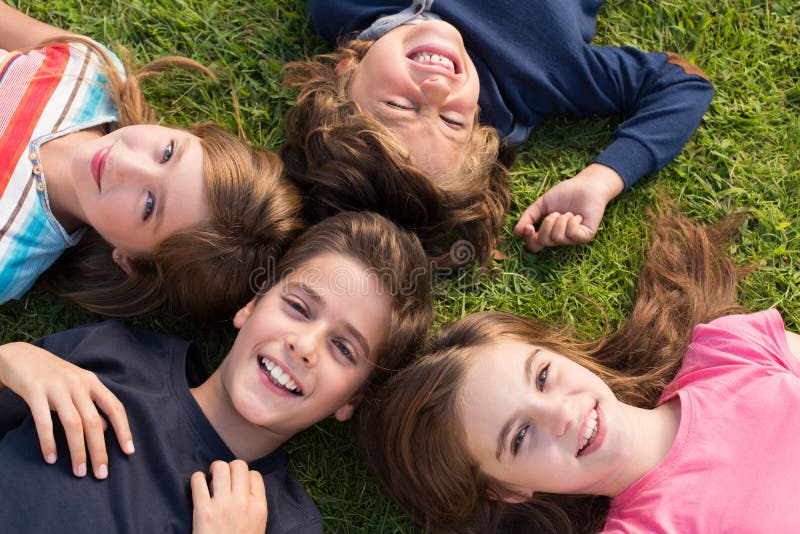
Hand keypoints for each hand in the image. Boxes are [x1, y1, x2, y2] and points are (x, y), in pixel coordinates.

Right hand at [0, 342, 133, 478]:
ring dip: (78, 450)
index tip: (129, 451)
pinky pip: (44, 421)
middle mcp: (77, 383)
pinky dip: (49, 441)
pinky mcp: (35, 391)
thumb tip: (106, 428)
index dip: (123, 429)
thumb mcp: (76, 386)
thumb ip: (91, 405)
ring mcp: (57, 387)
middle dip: (100, 450)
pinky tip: (51, 458)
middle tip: (101, 474)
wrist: (20, 356)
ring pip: (73, 423)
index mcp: (91, 381)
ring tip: (80, 471)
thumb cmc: (52, 375)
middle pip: (94, 421)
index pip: (114, 407)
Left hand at [191, 460, 267, 533]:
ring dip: (214, 470)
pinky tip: (198, 484)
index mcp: (259, 507)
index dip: (245, 476)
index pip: (254, 475)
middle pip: (239, 466)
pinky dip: (196, 479)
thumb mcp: (258, 526)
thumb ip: (254, 506)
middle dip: (230, 468)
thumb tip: (242, 487)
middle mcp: (243, 502)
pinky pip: (198, 481)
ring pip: (220, 467)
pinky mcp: (203, 510)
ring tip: (210, 479)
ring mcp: (222, 505)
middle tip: (223, 478)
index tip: (238, 484)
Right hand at [514, 164, 623, 252]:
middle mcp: (560, 239)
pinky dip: (572, 221)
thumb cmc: (565, 194)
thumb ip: (528, 217)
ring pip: (557, 237)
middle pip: (543, 241)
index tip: (528, 227)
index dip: (529, 239)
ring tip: (569, 213)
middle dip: (547, 223)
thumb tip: (516, 232)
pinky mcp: (585, 237)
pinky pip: (572, 234)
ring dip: (561, 220)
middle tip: (557, 213)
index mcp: (548, 233)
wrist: (586, 185)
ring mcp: (573, 240)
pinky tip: (578, 216)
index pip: (534, 246)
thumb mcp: (542, 204)